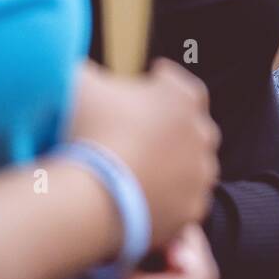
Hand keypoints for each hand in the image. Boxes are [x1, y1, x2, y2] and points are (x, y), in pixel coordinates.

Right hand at [69, 60, 219, 246]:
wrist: (91, 198)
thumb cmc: (85, 132)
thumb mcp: (77, 83)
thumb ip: (89, 71)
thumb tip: (81, 69)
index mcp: (181, 97)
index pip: (177, 83)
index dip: (162, 81)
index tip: (150, 80)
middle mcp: (201, 133)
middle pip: (190, 125)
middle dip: (170, 125)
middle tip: (142, 131)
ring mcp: (200, 174)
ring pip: (191, 166)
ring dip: (172, 165)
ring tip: (141, 170)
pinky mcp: (192, 208)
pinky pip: (183, 201)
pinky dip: (167, 199)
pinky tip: (143, 199)